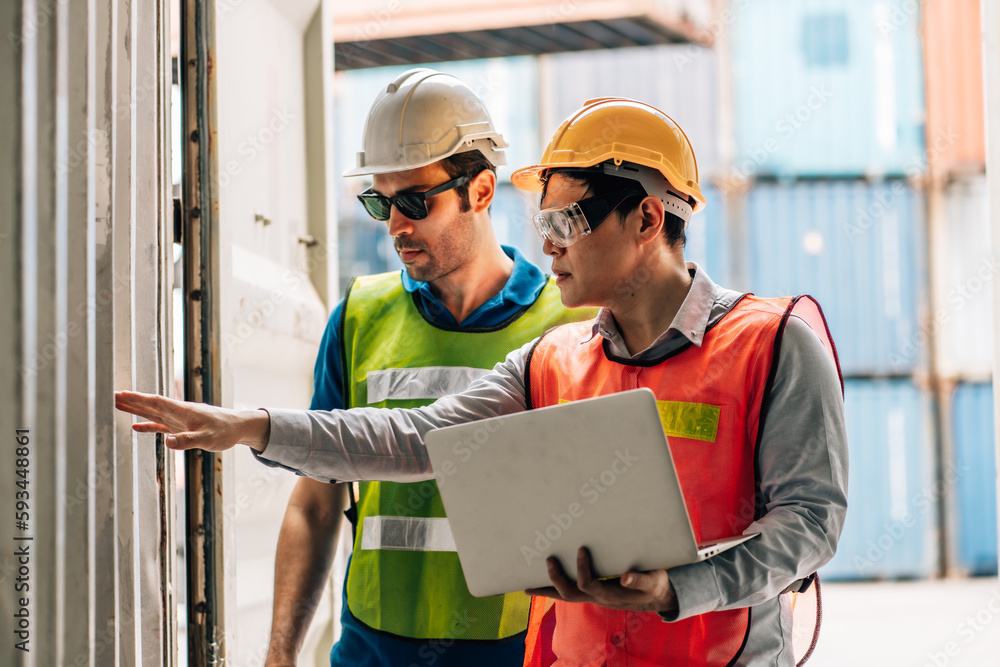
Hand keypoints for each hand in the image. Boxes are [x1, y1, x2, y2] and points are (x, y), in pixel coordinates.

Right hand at [114, 390, 270, 451]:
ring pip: (152, 412)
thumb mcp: (207, 439)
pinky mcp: (181, 426)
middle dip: (130, 400)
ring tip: (117, 405)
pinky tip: (135, 426)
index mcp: (182, 411)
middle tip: (110, 395)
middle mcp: (177, 412)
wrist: (238, 427)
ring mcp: (178, 419)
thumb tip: (167, 442)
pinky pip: (159, 425)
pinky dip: (146, 425)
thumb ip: (188, 440)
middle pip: (150, 404)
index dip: (138, 399)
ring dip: (135, 409)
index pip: (155, 402)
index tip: (120, 394)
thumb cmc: (225, 431)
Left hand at [524, 547, 676, 612]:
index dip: (582, 570)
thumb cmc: (653, 584)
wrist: (656, 595)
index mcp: (610, 595)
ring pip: (566, 597)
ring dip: (547, 590)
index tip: (581, 549)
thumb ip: (639, 580)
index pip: (589, 585)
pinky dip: (552, 591)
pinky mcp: (591, 592)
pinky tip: (538, 585)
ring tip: (528, 586)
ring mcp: (593, 597)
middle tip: (548, 560)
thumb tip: (624, 577)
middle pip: (571, 595)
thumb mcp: (652, 581)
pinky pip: (569, 593)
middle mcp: (598, 598)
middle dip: (557, 579)